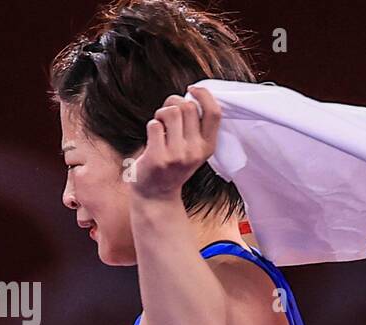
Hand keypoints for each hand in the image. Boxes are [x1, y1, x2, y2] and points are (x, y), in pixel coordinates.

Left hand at [128, 86, 222, 202]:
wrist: (156, 194)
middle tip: (167, 115)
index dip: (204, 95)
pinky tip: (153, 139)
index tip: (192, 89)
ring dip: (161, 113)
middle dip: (173, 103)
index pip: (214, 113)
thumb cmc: (172, 164)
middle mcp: (196, 151)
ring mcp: (178, 155)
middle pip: (187, 106)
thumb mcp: (193, 148)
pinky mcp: (159, 157)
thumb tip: (190, 95)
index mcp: (208, 146)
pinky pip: (154, 125)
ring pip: (170, 112)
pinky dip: (151, 126)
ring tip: (160, 126)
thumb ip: (195, 126)